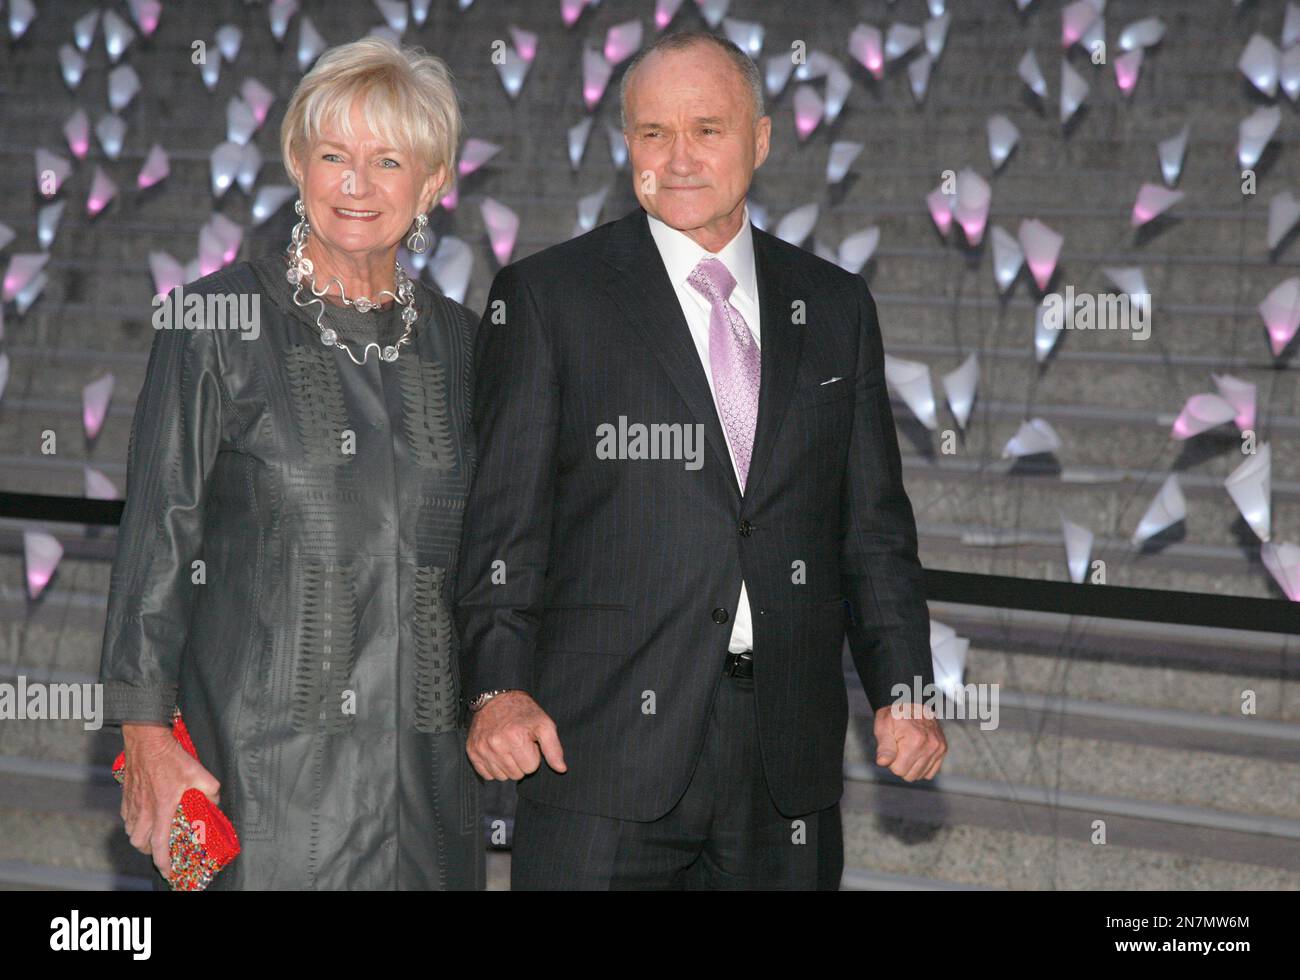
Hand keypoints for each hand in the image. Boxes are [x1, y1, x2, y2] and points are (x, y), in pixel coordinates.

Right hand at [120, 722, 221, 877]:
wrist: (147, 739)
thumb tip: (215, 802)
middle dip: (150, 852)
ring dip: (141, 838)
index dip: (163, 862)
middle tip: (162, 851)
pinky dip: (133, 823)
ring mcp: (133, 802)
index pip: (159, 845)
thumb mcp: (200, 773)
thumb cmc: (171, 756)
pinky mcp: (126, 794)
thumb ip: (211, 791)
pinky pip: (126, 817)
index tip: (168, 872)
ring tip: (153, 836)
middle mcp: (144, 810)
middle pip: (140, 843)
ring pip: (131, 831)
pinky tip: (143, 817)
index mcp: (162, 809)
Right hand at [466, 691, 566, 780]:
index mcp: (515, 738)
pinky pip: (486, 775)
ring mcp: (481, 749)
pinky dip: (493, 767)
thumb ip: (554, 748)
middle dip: (520, 762)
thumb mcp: (544, 724)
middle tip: (518, 744)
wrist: (497, 697)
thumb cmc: (524, 712)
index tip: (528, 742)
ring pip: (501, 777)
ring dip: (507, 766)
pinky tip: (496, 752)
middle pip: (516, 775)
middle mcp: (496, 745)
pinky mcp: (472, 751)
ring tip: (507, 747)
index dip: (533, 756)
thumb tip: (561, 769)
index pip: (531, 768)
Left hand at [873, 702, 946, 780]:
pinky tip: (916, 752)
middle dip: (901, 764)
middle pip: (910, 776)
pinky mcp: (943, 749)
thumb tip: (883, 762)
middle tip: (899, 747)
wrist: (912, 701)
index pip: (898, 770)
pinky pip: (930, 772)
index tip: (892, 746)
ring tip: (908, 747)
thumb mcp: (883, 726)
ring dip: (911, 765)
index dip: (891, 761)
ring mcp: (939, 748)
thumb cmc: (894, 715)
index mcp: (915, 740)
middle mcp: (931, 745)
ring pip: (920, 775)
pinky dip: (921, 766)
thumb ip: (884, 746)